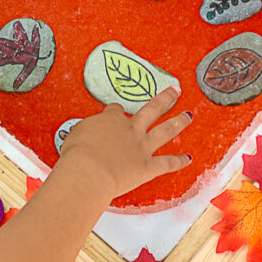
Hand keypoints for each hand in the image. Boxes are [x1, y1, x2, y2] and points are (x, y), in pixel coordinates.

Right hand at [59, 87, 192, 199]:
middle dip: (164, 98)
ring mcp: (141, 146)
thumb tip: (85, 137)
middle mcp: (130, 129)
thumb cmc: (76, 156)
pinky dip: (178, 162)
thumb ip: (85, 134)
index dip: (117, 111)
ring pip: (165, 130)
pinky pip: (167, 163)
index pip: (116, 110)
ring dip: (179, 122)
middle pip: (151, 109)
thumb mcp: (74, 136)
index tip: (117, 111)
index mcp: (110, 120)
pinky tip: (188, 159)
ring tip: (188, 115)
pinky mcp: (147, 166)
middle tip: (174, 90)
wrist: (87, 170)